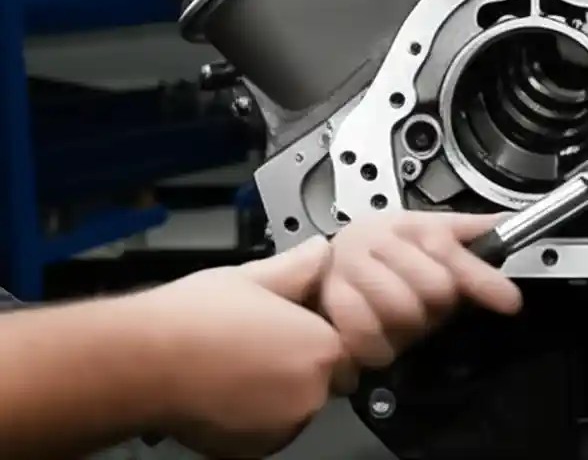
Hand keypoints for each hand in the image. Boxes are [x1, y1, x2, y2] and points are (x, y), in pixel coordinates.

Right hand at [136, 237, 348, 457]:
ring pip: (294, 405)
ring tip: (236, 365)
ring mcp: (283, 426)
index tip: (291, 327)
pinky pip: (268, 430)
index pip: (343, 346)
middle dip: (298, 363)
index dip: (316, 333)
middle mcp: (310, 393)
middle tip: (258, 344)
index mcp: (320, 347)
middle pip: (321, 378)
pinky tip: (225, 389)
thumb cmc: (188, 321)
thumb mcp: (251, 277)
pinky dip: (254, 417)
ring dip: (277, 391)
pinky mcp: (255, 450)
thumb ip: (298, 267)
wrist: (138, 363)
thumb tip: (320, 253)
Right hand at [319, 212, 522, 368]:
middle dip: (436, 309)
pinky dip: (377, 345)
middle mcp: (379, 242)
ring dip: (406, 329)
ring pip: (400, 312)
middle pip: (434, 288)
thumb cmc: (381, 250)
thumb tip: (508, 224)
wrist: (322, 260)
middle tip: (426, 310)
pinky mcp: (328, 300)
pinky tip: (379, 338)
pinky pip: (364, 333)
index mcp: (410, 225)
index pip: (452, 251)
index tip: (510, 301)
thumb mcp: (426, 231)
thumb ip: (470, 233)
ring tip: (400, 323)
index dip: (484, 280)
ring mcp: (350, 269)